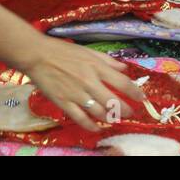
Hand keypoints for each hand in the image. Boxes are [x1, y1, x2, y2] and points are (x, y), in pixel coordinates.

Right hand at [23, 38, 145, 131]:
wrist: (38, 56)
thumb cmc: (63, 51)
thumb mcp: (88, 51)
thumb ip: (107, 60)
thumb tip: (124, 68)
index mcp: (97, 67)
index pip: (122, 83)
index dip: (135, 93)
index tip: (141, 98)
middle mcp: (90, 82)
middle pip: (113, 101)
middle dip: (125, 110)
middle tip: (130, 113)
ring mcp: (77, 94)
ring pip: (99, 112)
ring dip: (110, 118)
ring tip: (115, 119)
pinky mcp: (64, 103)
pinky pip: (81, 119)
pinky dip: (91, 126)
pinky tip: (98, 127)